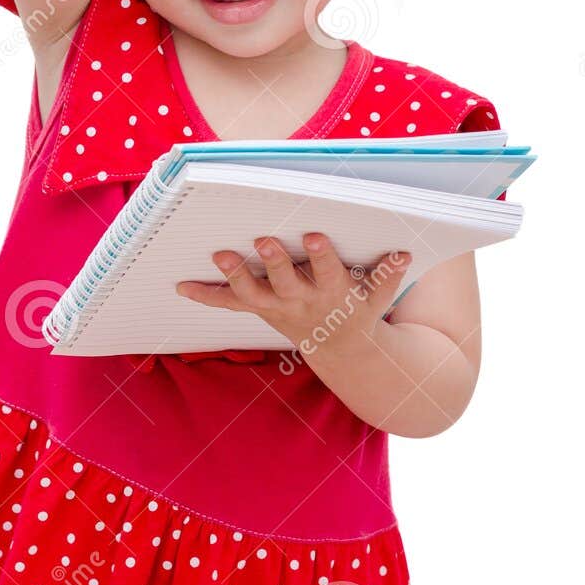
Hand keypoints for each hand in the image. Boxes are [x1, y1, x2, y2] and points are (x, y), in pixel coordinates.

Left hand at [175, 234, 411, 356]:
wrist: (339, 349)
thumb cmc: (359, 311)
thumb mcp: (378, 298)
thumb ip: (388, 276)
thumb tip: (404, 253)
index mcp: (332, 294)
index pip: (328, 273)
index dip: (321, 255)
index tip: (313, 235)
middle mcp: (301, 302)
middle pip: (286, 283)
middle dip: (274, 263)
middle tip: (262, 240)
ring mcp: (277, 308)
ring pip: (254, 294)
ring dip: (235, 275)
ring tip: (220, 254)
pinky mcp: (259, 310)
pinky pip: (229, 305)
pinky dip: (206, 296)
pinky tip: (181, 286)